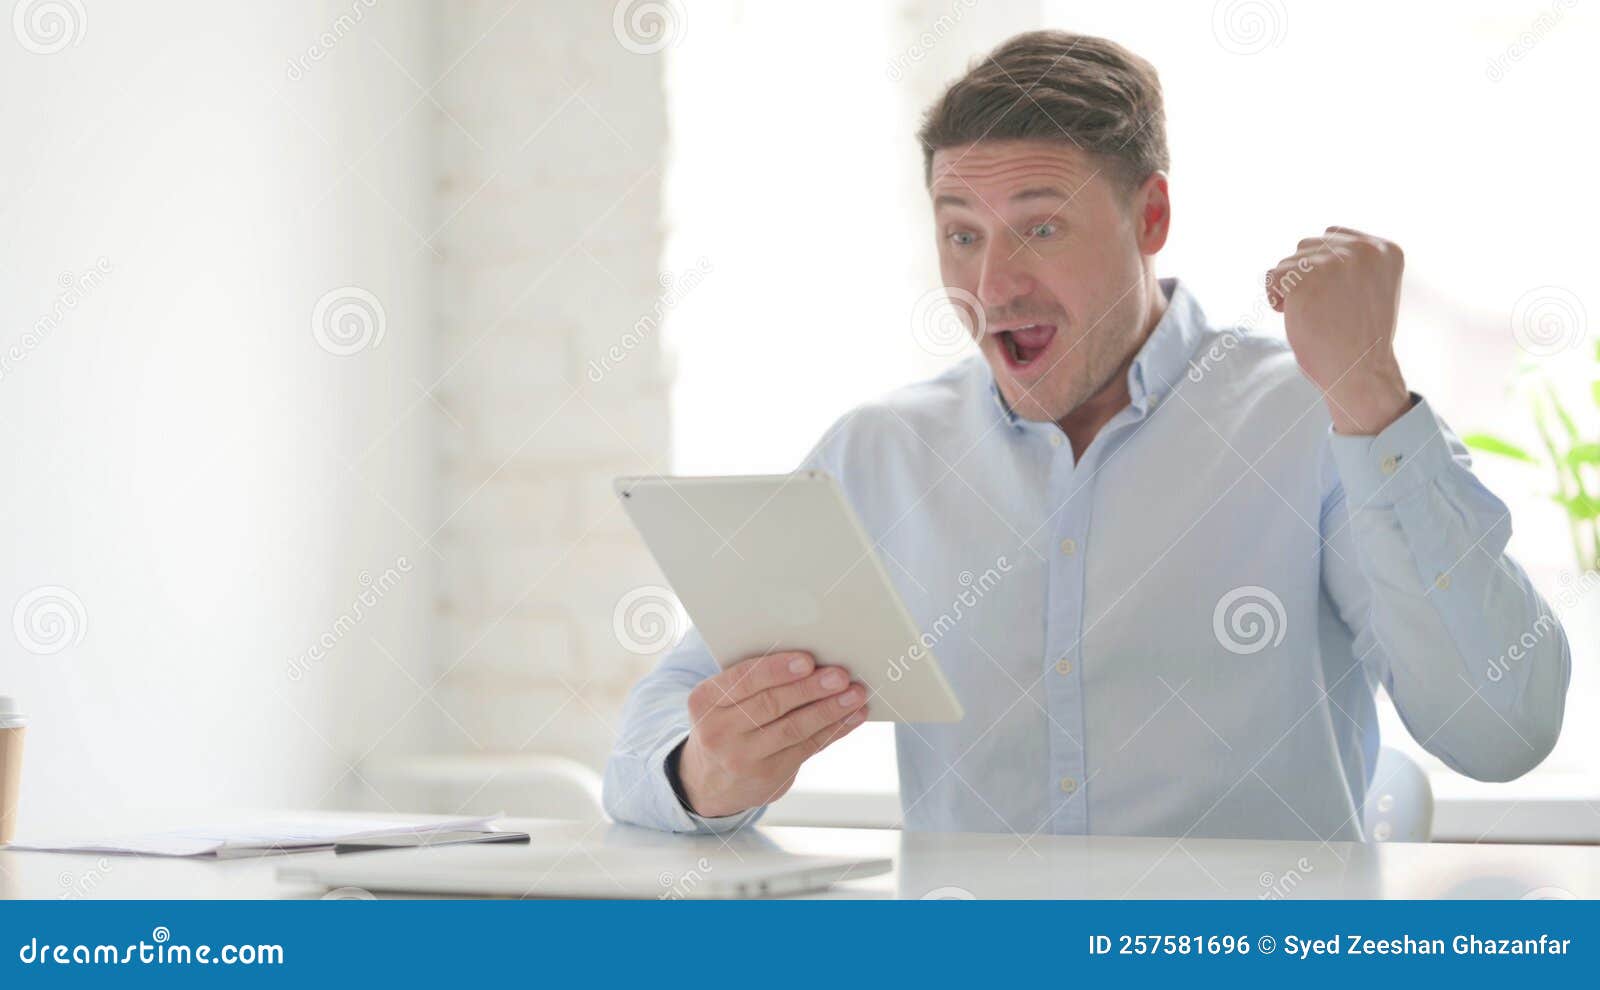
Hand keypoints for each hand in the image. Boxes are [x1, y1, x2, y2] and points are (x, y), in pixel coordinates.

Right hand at [677, 651, 868, 818]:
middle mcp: (719, 732)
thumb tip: (811, 659)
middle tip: (840, 675)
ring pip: (793, 729)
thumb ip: (754, 681)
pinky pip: (808, 748)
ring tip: (855, 694)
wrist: (710, 780)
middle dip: (810, 688)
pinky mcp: (769, 777)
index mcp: (705, 701)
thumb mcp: (721, 700)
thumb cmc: (726, 723)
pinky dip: (834, 729)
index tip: (807, 661)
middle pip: (771, 705)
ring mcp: (744, 758)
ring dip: (829, 710)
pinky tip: (852, 716)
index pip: (743, 681)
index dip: (776, 670)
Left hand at [1265, 226, 1411, 434]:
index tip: (1331, 296)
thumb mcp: (1369, 288)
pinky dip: (1275, 297)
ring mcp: (1335, 262)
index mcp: (1385, 250)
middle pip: (1308, 246)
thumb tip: (1318, 239)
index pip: (1333, 236)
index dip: (1321, 267)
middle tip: (1319, 308)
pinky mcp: (1307, 278)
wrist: (1359, 372)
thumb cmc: (1359, 337)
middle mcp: (1363, 249)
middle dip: (1304, 276)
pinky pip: (1274, 276)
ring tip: (1309, 313)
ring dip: (1289, 288)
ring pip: (1288, 261)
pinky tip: (1290, 315)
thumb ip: (1352, 263)